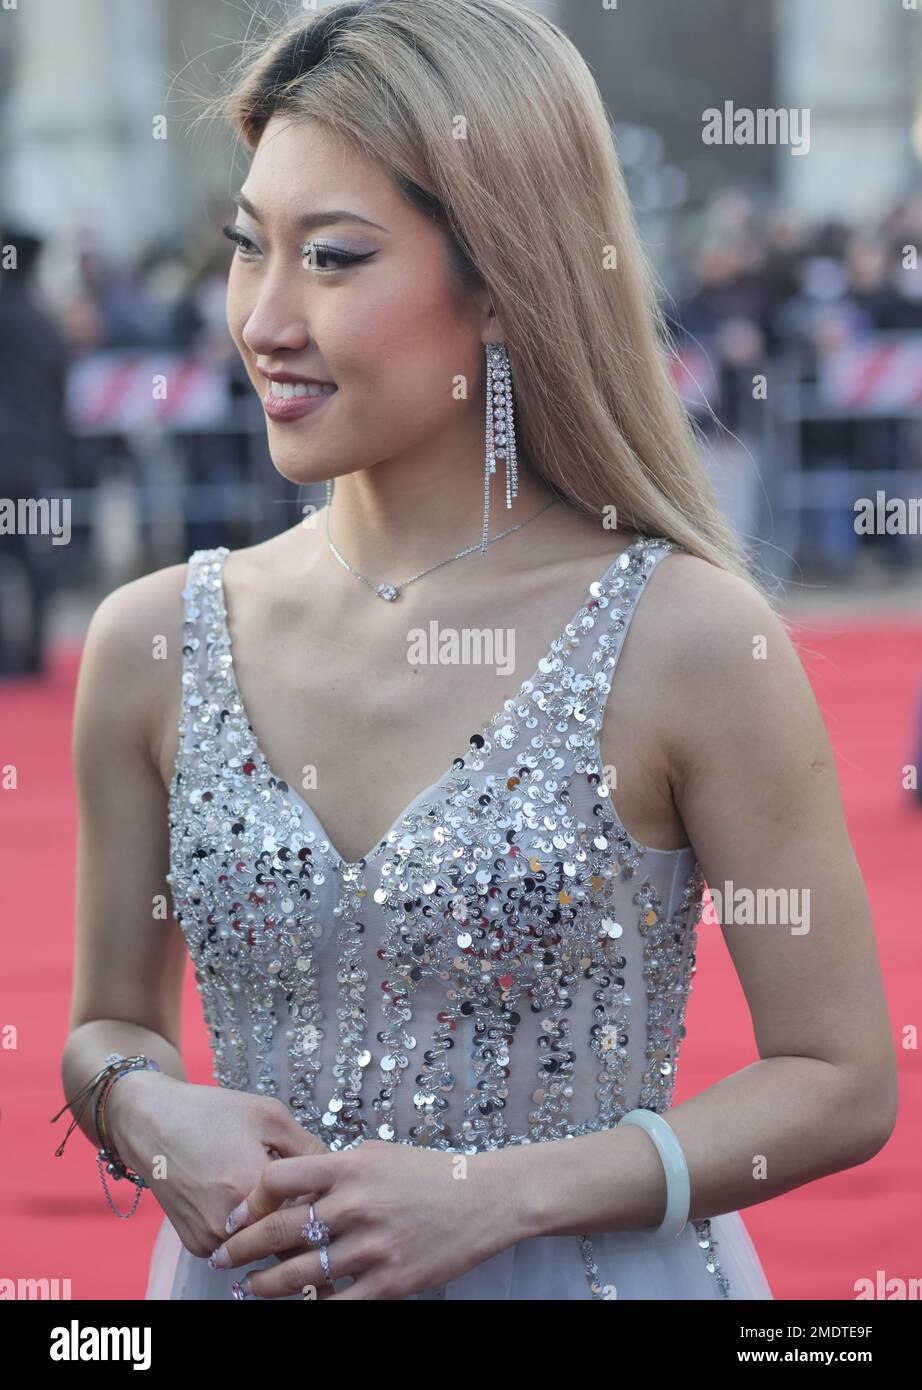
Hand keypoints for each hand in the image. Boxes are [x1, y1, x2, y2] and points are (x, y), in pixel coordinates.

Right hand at [105, 1070, 328, 1257]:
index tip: (336, 1196)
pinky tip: (247, 1203)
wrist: (151, 1123)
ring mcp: (210, 1240)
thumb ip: (309, 1149)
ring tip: (277, 1198)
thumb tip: (342, 1174)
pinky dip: (249, 1233)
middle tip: (313, 1204)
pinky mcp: (196, 1246)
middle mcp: (229, 1224)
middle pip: (288, 1241)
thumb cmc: (212, 1113)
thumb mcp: (270, 1116)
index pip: (310, 1217)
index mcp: (252, 1188)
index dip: (326, 1205)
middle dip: (306, 1226)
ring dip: (277, 1231)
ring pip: (264, 1250)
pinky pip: (238, 1248)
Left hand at [211, 1139, 529, 1299]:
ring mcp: (372, 1247)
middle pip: (278, 1231)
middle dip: (240, 1248)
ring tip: (246, 1289)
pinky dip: (311, 1308)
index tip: (238, 1215)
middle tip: (220, 1257)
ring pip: (298, 1275)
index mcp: (351, 1167)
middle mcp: (356, 1205)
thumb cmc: (431, 1174)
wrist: (486, 1199)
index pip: (279, 1178)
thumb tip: (294, 1189)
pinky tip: (296, 1308)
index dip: (251, 1198)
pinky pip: (336, 1304)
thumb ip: (336, 1169)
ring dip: (264, 1286)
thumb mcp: (378, 1155)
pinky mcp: (390, 1282)